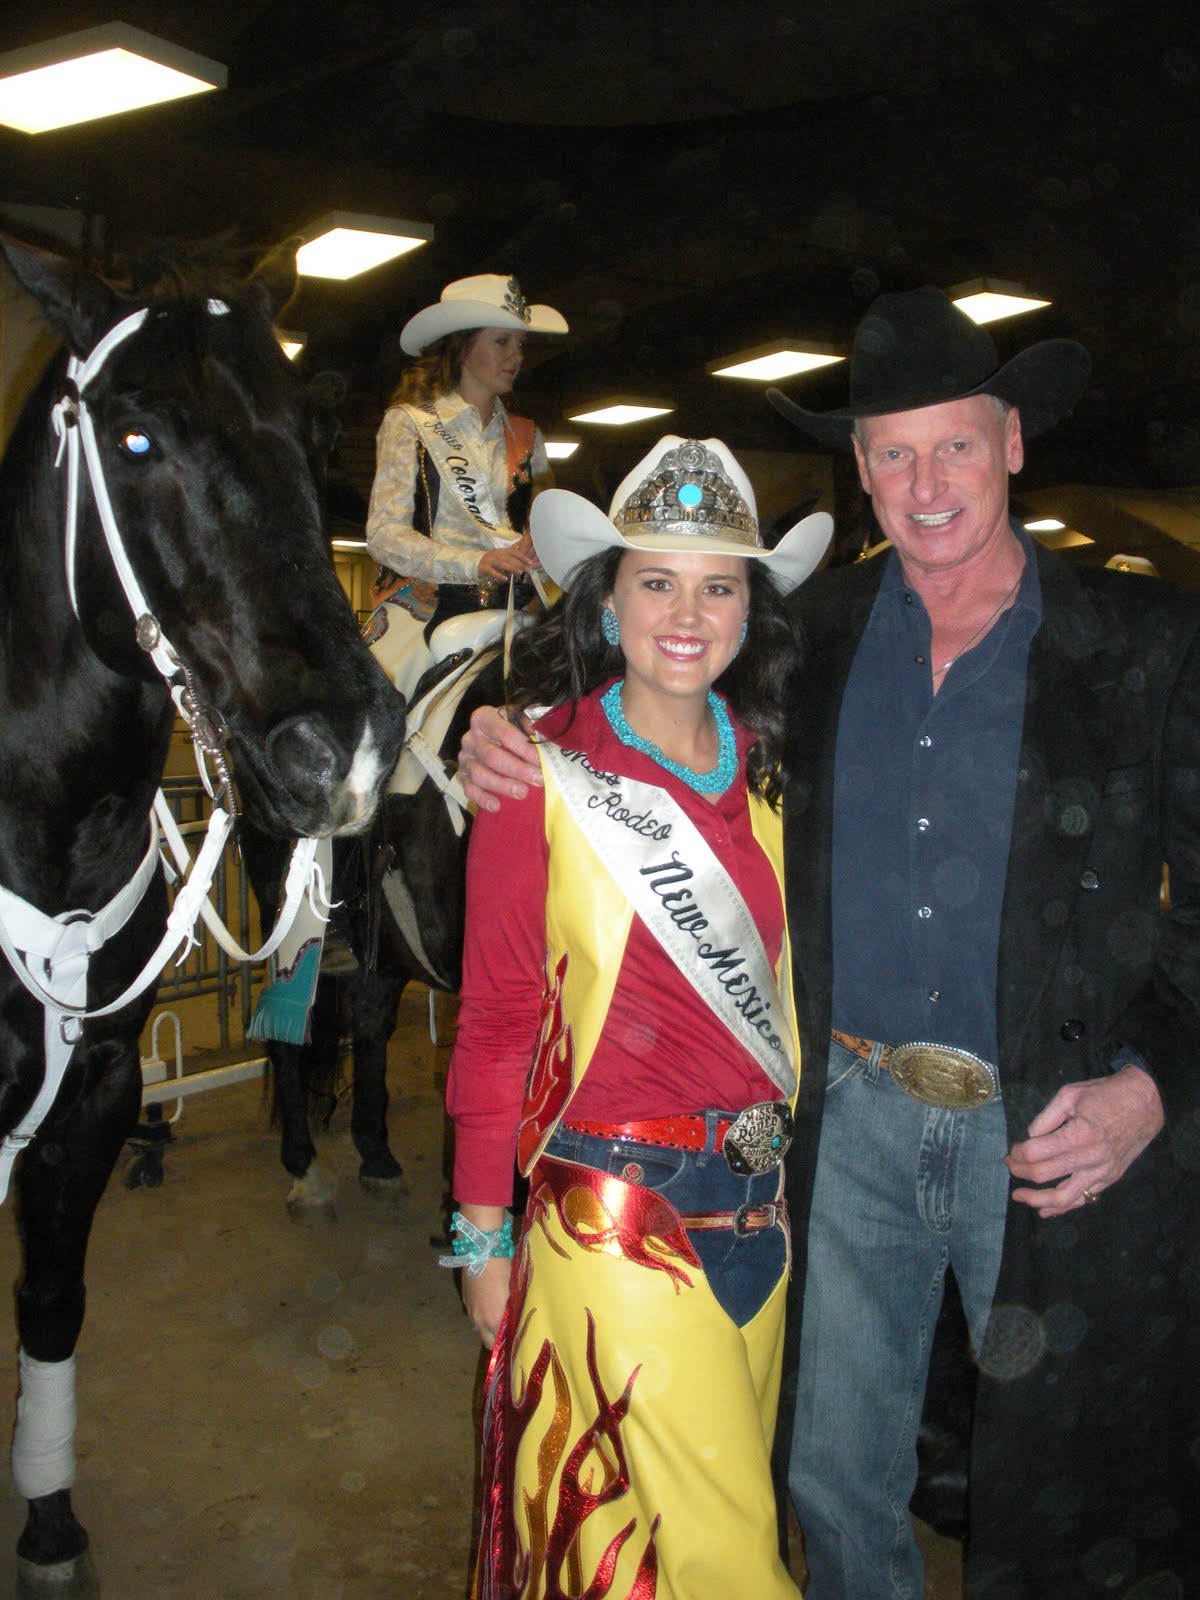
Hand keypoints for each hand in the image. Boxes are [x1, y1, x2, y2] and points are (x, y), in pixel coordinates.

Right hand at [458, 705, 542, 811]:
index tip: (542, 760)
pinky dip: (482, 799)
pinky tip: (497, 806)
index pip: (504, 733)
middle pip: (492, 756)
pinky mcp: (463, 776)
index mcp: (484, 718)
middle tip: (538, 779)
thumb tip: (542, 732)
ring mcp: (465, 758)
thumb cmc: (513, 727)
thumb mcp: (522, 718)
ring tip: (523, 793)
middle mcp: (470, 737)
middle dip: (517, 769)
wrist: (497, 738)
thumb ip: (531, 721)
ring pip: (480, 775)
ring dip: (502, 785)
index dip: (524, 748)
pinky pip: (469, 789)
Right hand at [462, 1255, 512, 1349]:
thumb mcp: (512, 1289)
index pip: (500, 1343)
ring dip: (487, 1326)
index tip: (516, 1338)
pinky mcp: (464, 1299)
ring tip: (499, 1314)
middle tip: (508, 1330)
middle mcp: (479, 1320)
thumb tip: (517, 1318)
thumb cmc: (502, 1269)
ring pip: (479, 1328)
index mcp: (493, 1319)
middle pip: (487, 1341)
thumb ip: (513, 1309)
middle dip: (497, 1339)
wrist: (480, 1250)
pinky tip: (488, 1302)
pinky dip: (481, 1314)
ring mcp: (470, 1310)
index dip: (508, 1342)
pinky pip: (473, 1315)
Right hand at [478, 534, 540, 581]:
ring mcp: (490, 561)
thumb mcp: (500, 558)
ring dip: (511, 568)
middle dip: (519, 563)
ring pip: (502, 564)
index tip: (530, 561)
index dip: (521, 556)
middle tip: (527, 569)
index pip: (513, 552)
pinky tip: (505, 579)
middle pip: (509, 558)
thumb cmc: (490, 562)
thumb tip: (523, 564)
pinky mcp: (484, 568)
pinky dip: (499, 575)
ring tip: (519, 573)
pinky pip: (492, 572)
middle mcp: (496, 555)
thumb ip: (510, 560)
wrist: (474, 563)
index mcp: (501, 551)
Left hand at [1006, 1064, 1163, 1216]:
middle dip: (1020, 1171)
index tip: (1014, 1148)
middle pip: (1043, 1175)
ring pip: (1063, 1198)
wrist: (1145, 1103)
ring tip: (1019, 1196)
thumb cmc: (1105, 1094)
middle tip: (1010, 1164)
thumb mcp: (1070, 1094)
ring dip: (1037, 1200)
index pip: (1035, 1153)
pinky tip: (1046, 1210)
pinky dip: (1063, 1208)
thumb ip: (1046, 1118)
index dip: (1018, 1152)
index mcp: (1079, 1135)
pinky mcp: (1110, 1179)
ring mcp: (1102, 1172)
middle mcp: (1090, 1158)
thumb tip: (1029, 1138)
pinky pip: (1083, 1200)